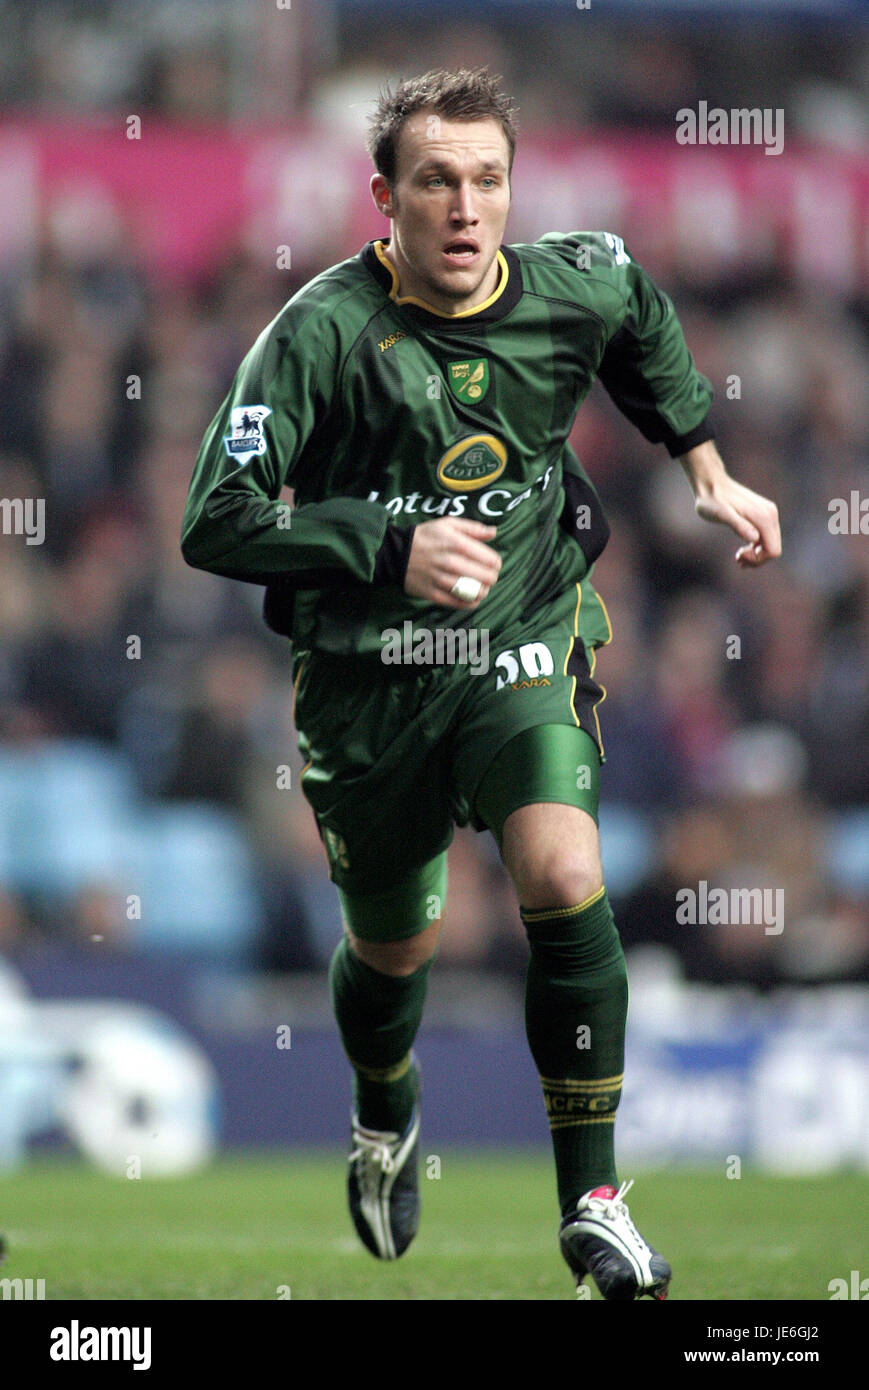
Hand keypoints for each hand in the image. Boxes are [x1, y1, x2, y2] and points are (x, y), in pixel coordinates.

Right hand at [404, 518, 501, 607]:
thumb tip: (493, 532)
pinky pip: (460, 603)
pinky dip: (470, 602)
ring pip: (475, 593)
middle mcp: (451, 563)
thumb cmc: (425, 536)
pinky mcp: (434, 594)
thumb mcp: (447, 524)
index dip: (496, 563)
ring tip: (481, 587)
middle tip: (488, 576)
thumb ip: (473, 528)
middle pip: (486, 578)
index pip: (491, 560)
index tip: (493, 563)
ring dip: (483, 591)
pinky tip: (471, 597)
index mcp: (457, 544)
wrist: (396, 553)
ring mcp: (442, 580)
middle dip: (491, 577)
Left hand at [680, 441, 780, 566]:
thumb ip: (738, 525)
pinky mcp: (764, 514)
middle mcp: (771, 515)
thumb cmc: (712, 500)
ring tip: (738, 556)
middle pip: (774, 548)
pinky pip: (766, 536)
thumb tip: (754, 538)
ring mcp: (769, 514)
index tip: (738, 555)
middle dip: (757, 559)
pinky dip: (756, 546)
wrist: (711, 483)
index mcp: (763, 517)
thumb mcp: (722, 515)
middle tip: (738, 560)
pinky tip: (743, 549)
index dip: (757, 559)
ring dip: (756, 554)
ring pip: (771, 543)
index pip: (773, 550)